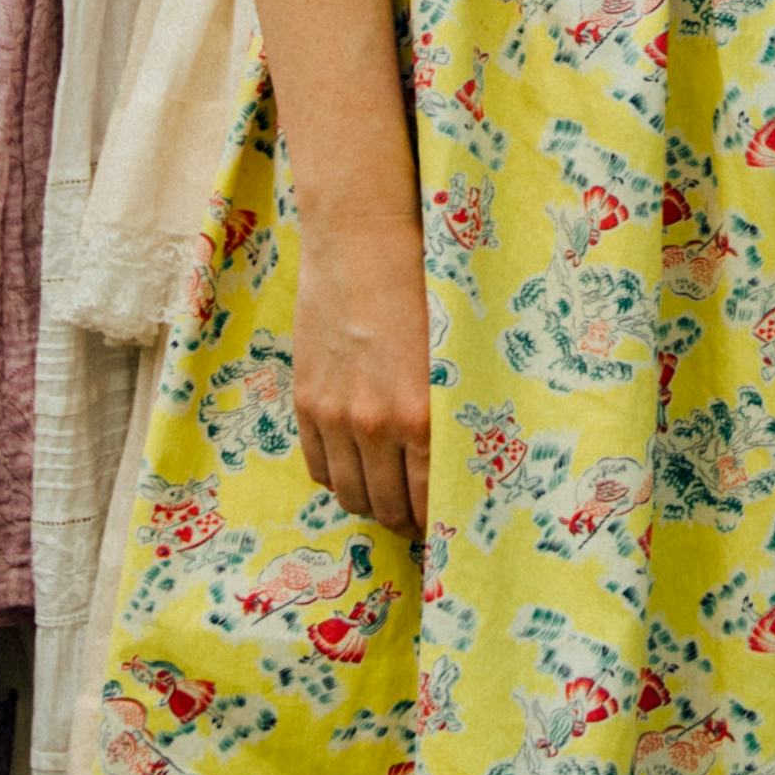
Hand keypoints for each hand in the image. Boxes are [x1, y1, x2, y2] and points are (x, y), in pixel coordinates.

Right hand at [288, 202, 432, 537]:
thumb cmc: (424, 289)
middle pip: (390, 507)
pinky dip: (338, 478)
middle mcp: (377, 424)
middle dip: (409, 523)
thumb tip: (467, 464)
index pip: (433, 501)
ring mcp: (336, 415)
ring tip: (390, 500)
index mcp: (424, 416)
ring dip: (372, 506)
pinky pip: (319, 467)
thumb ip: (456, 412)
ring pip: (352, 494)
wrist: (361, 243)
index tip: (453, 531)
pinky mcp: (306, 402)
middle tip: (423, 521)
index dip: (443, 526)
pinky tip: (357, 469)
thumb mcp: (454, 355)